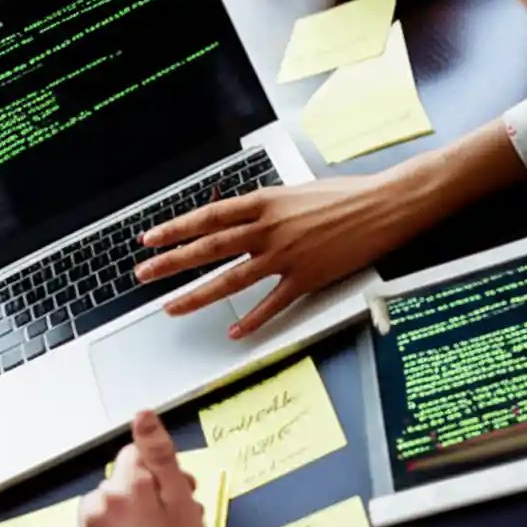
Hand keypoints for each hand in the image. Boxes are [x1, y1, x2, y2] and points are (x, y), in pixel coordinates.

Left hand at [77, 411, 213, 526]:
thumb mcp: (183, 501)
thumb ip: (159, 453)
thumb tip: (142, 414)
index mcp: (125, 486)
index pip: (137, 453)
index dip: (161, 470)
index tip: (178, 489)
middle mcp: (98, 504)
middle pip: (123, 479)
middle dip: (147, 491)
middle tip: (174, 517)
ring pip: (110, 503)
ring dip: (129, 513)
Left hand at [135, 123, 526, 337]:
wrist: (383, 205)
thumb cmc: (342, 196)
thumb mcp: (293, 193)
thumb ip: (263, 209)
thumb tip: (236, 221)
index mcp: (263, 202)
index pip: (207, 216)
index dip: (174, 228)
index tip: (149, 238)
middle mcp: (268, 229)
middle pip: (208, 248)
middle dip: (171, 262)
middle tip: (143, 274)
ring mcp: (286, 256)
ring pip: (231, 280)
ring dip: (197, 295)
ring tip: (171, 307)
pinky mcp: (307, 278)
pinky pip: (272, 304)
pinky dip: (252, 321)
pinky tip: (234, 333)